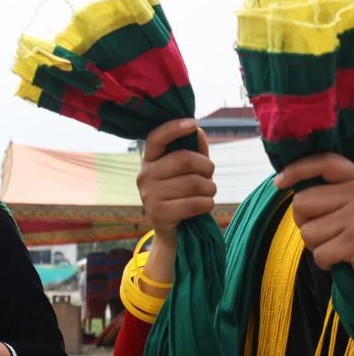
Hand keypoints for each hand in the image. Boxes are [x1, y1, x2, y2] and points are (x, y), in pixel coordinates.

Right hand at [137, 119, 215, 243]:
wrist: (173, 230)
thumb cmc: (183, 194)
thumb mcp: (188, 170)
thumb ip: (193, 150)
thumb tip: (196, 131)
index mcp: (150, 160)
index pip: (156, 138)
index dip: (173, 128)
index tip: (192, 124)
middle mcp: (144, 176)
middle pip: (184, 160)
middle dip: (207, 167)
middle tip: (210, 176)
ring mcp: (148, 195)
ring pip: (193, 183)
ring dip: (210, 189)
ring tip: (207, 194)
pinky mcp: (158, 214)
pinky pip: (194, 204)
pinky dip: (208, 204)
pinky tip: (204, 205)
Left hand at [275, 153, 353, 268]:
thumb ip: (340, 192)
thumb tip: (296, 194)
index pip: (325, 163)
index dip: (298, 170)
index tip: (280, 183)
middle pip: (302, 203)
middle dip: (304, 220)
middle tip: (323, 229)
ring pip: (308, 232)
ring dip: (317, 244)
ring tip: (337, 244)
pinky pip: (320, 254)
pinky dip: (327, 261)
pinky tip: (343, 259)